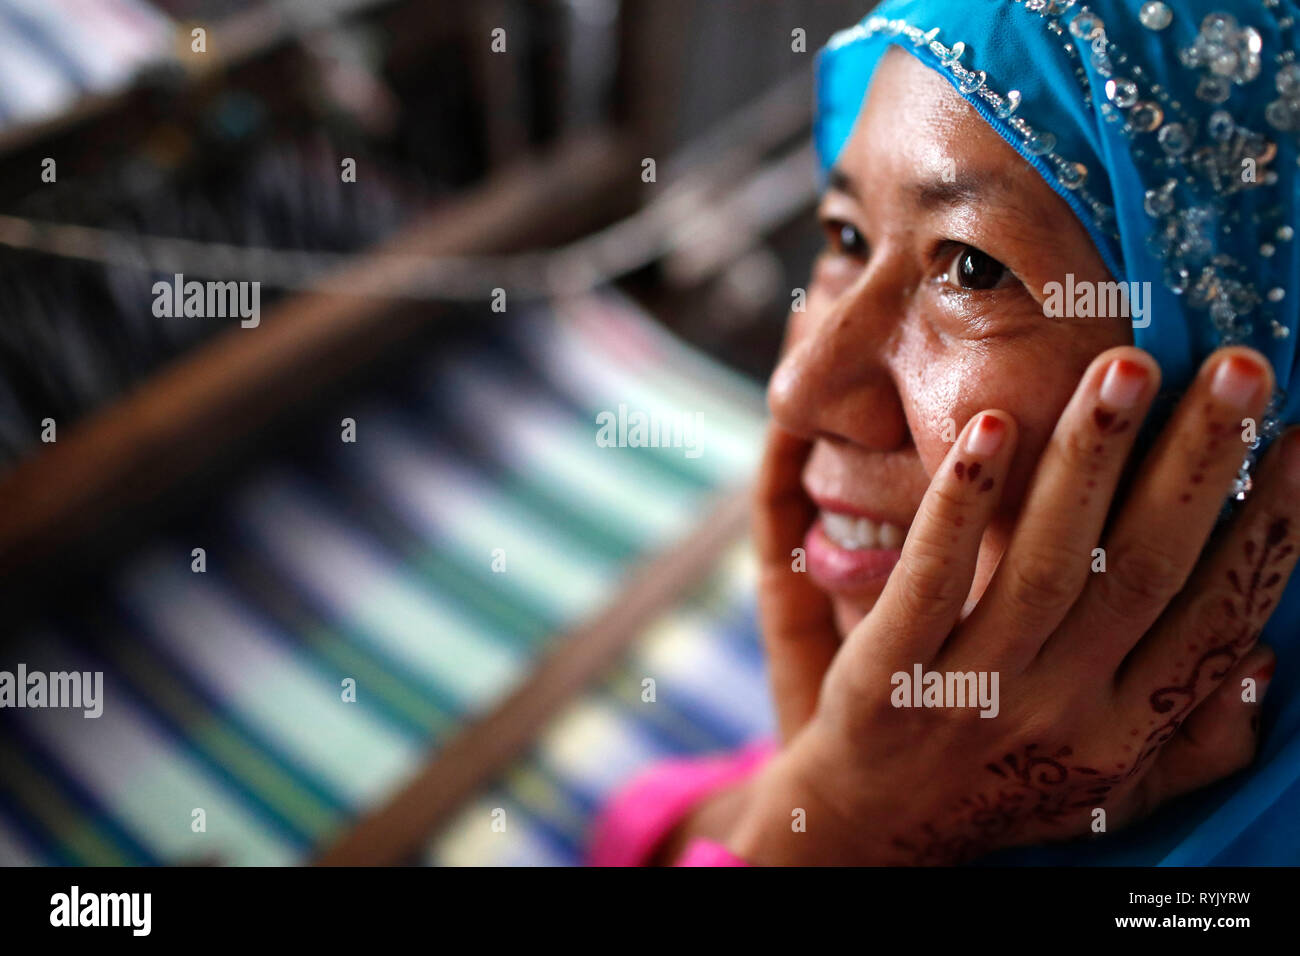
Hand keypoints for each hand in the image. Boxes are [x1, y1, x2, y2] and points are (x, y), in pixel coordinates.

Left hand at [736, 345, 1289, 863]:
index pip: (1215, 615)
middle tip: (1240, 367)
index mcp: (1128, 729)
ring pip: (1045, 562)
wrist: (875, 832)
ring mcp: (970, 692)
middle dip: (1197, 465)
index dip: (1265, 527)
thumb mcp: (1118, 792)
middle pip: (1143, 571)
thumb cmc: (1008, 791)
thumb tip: (1261, 656)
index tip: (1297, 435)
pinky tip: (991, 429)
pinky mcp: (887, 675)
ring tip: (1123, 367)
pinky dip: (962, 507)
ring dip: (1089, 459)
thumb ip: (1196, 740)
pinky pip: (930, 582)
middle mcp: (1061, 711)